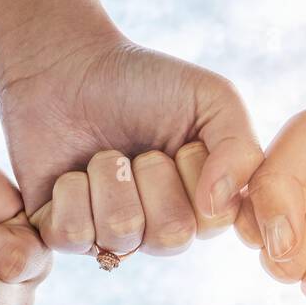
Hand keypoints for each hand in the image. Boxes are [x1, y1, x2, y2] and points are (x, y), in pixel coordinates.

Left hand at [0, 16, 259, 249]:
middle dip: (151, 176)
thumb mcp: (210, 99)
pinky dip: (71, 190)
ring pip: (121, 232)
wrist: (66, 67)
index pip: (214, 219)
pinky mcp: (64, 236)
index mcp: (202, 203)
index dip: (196, 175)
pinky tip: (71, 173)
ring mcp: (112, 237)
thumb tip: (215, 206)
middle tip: (138, 149)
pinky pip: (74, 234)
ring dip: (109, 177)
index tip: (182, 143)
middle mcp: (160, 228)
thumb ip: (240, 150)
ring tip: (103, 154)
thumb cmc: (142, 83)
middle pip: (171, 236)